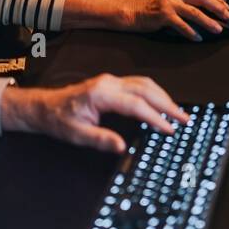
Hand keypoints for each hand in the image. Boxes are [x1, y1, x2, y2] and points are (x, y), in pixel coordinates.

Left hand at [1, 73, 187, 153]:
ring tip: (177, 113)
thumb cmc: (58, 120)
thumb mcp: (75, 134)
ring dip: (163, 97)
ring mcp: (110, 80)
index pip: (135, 104)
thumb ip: (100, 139)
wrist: (44, 106)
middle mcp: (108, 83)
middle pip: (145, 89)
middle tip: (184, 119)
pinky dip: (153, 93)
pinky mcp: (112, 83)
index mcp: (100, 94)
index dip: (154, 117)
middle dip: (167, 104)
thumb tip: (122, 147)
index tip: (169, 129)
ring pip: (144, 84)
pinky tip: (161, 104)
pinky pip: (138, 84)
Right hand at [128, 0, 228, 40]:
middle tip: (227, 16)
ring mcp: (169, 3)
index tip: (226, 7)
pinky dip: (191, 32)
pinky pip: (182, 25)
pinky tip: (198, 37)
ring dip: (208, 22)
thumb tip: (209, 9)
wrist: (133, 10)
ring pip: (195, 12)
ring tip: (217, 28)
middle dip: (217, 8)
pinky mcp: (164, 15)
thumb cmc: (153, 6)